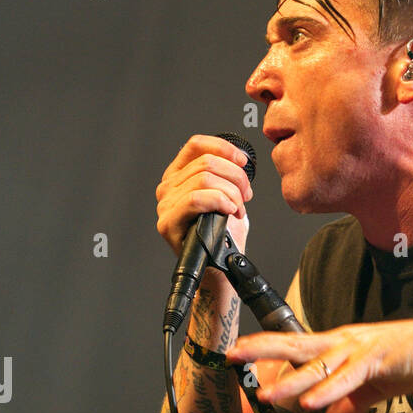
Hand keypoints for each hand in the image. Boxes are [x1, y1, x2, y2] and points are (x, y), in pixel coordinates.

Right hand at [156, 133, 252, 254]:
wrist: (219, 267)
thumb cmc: (222, 235)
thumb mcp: (226, 196)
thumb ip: (225, 175)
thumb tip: (239, 160)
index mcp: (179, 175)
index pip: (196, 145)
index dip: (223, 148)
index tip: (243, 161)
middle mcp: (168, 186)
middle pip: (206, 162)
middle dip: (235, 177)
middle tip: (246, 195)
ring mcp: (166, 204)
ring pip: (204, 179)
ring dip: (231, 192)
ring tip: (238, 208)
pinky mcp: (168, 223)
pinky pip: (196, 199)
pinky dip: (219, 201)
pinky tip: (229, 211)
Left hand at [226, 319, 412, 412]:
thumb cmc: (407, 358)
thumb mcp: (372, 386)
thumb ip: (349, 403)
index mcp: (338, 346)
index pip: (294, 346)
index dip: (264, 347)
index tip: (237, 351)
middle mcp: (341, 344)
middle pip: (294, 347)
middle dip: (261, 350)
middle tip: (231, 354)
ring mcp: (357, 352)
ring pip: (316, 368)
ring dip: (290, 383)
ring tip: (266, 395)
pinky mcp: (375, 363)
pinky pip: (347, 381)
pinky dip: (328, 392)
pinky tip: (310, 404)